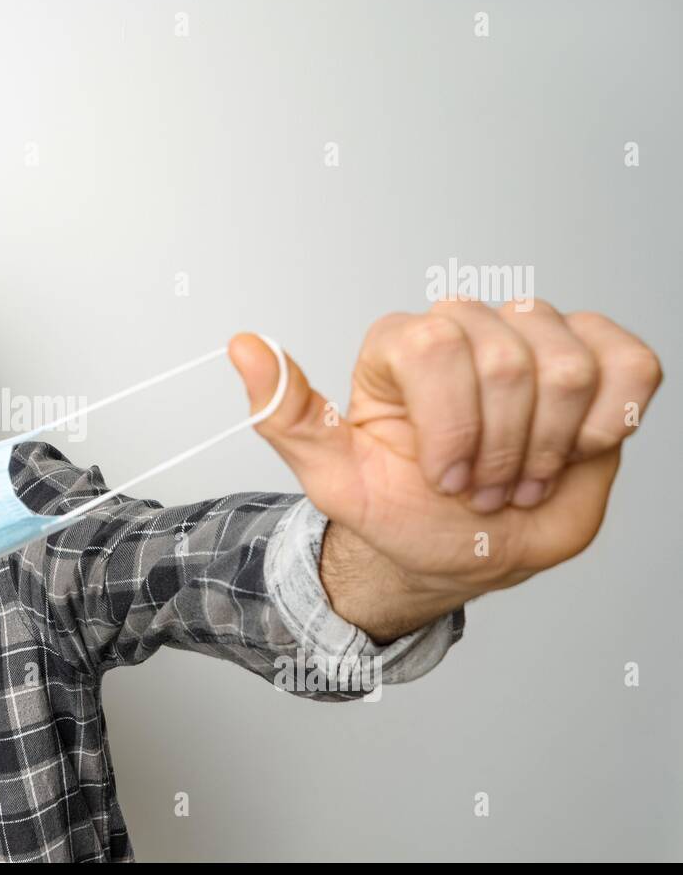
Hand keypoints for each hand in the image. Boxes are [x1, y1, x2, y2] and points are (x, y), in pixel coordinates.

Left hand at [227, 299, 662, 629]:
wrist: (462, 548)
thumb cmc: (400, 512)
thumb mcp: (333, 475)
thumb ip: (287, 413)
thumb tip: (244, 346)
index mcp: (399, 345)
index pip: (440, 346)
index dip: (454, 428)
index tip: (444, 480)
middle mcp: (466, 326)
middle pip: (510, 360)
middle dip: (501, 450)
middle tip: (480, 490)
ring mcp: (535, 338)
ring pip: (568, 365)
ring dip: (549, 447)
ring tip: (519, 478)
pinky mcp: (599, 361)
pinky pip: (631, 366)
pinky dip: (611, 421)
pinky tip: (578, 448)